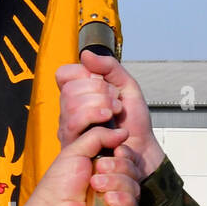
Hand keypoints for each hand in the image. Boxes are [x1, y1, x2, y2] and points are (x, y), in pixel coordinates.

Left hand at [20, 126, 140, 205]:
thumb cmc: (57, 186)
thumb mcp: (75, 152)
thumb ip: (98, 137)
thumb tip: (123, 133)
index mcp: (104, 169)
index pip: (128, 157)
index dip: (125, 152)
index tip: (116, 150)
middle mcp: (112, 186)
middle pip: (133, 170)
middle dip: (118, 166)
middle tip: (99, 169)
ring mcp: (118, 205)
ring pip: (135, 187)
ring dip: (117, 181)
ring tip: (96, 184)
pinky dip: (123, 199)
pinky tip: (108, 198)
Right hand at [57, 51, 164, 178]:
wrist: (142, 151)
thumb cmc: (134, 124)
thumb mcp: (127, 87)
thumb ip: (109, 67)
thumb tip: (85, 54)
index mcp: (79, 96)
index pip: (64, 74)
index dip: (84, 74)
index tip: (104, 84)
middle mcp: (69, 111)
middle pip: (70, 88)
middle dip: (99, 90)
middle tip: (116, 103)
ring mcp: (68, 128)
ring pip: (71, 103)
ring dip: (100, 103)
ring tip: (114, 113)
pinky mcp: (73, 144)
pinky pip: (74, 121)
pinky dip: (95, 115)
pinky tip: (109, 121)